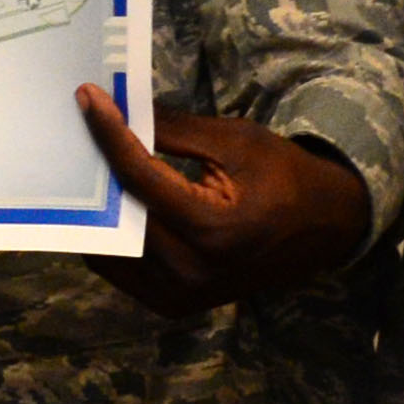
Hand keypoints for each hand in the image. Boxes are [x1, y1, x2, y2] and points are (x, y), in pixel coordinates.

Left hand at [77, 91, 371, 318]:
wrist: (324, 229)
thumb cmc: (285, 178)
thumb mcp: (236, 141)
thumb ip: (174, 129)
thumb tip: (120, 107)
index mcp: (213, 230)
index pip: (140, 178)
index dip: (109, 134)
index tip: (87, 98)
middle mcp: (192, 271)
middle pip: (118, 214)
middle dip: (98, 171)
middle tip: (80, 131)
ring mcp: (181, 295)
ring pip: (111, 247)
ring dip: (100, 207)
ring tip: (90, 165)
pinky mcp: (174, 305)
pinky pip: (121, 270)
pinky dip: (111, 238)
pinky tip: (111, 204)